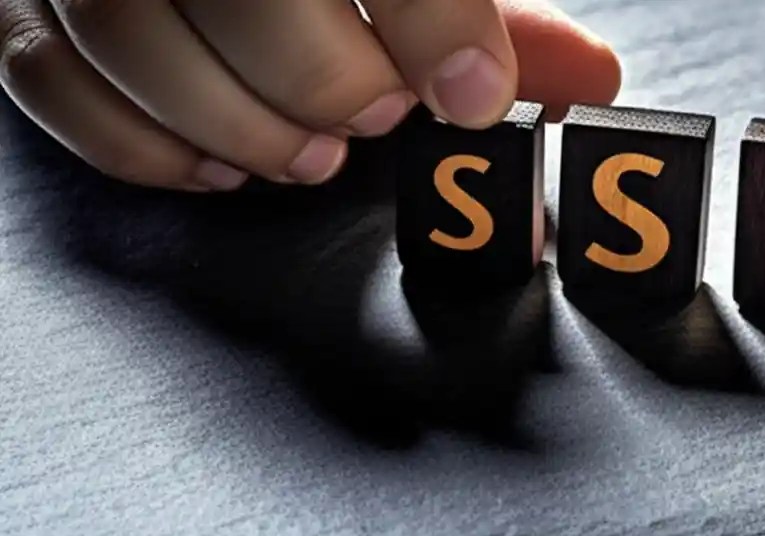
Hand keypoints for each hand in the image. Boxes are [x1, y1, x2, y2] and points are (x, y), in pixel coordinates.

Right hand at [0, 0, 620, 191]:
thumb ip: (467, 4)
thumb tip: (584, 77)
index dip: (426, 14)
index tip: (473, 92)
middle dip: (320, 76)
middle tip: (376, 117)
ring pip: (123, 26)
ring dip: (236, 120)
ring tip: (309, 154)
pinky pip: (46, 73)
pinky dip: (140, 142)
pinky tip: (219, 163)